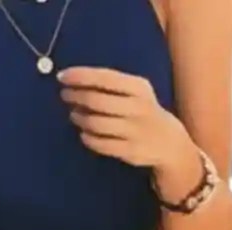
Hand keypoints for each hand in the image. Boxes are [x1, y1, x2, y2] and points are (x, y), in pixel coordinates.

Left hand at [58, 66, 193, 170]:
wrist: (169, 142)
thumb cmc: (143, 110)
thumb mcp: (135, 91)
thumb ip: (110, 84)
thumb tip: (72, 79)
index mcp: (139, 88)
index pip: (105, 78)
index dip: (80, 76)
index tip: (61, 77)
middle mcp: (138, 108)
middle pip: (97, 101)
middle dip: (76, 97)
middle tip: (65, 96)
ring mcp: (135, 131)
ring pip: (96, 123)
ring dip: (79, 117)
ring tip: (74, 115)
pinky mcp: (130, 151)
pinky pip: (100, 144)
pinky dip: (87, 138)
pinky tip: (84, 133)